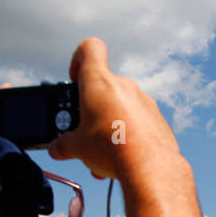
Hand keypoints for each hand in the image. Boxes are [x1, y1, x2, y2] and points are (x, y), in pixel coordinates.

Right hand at [47, 38, 184, 180]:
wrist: (151, 168)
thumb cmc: (111, 148)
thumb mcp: (77, 147)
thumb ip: (64, 144)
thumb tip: (56, 149)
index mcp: (100, 82)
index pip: (90, 49)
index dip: (79, 59)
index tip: (75, 80)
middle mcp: (125, 87)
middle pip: (105, 89)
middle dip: (93, 110)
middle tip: (86, 133)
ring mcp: (145, 103)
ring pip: (122, 110)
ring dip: (111, 128)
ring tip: (103, 157)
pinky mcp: (159, 121)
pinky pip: (139, 124)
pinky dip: (129, 137)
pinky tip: (123, 160)